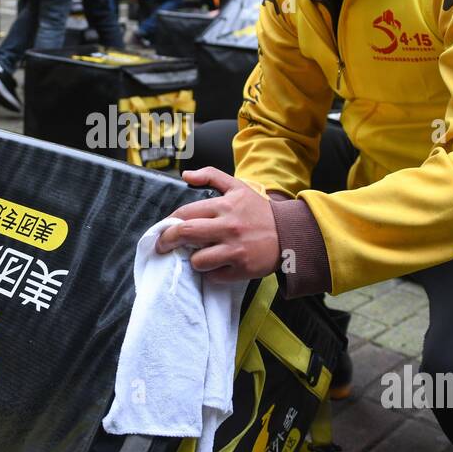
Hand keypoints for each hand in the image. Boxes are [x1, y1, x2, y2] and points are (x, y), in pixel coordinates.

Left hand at [156, 167, 278, 283]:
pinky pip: (214, 276)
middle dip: (167, 241)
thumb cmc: (260, 211)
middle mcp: (228, 227)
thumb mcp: (238, 187)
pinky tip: (217, 265)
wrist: (289, 233)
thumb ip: (211, 176)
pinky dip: (211, 273)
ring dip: (194, 260)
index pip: (185, 213)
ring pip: (197, 260)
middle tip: (163, 246)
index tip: (165, 228)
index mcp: (224, 206)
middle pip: (185, 234)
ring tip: (200, 255)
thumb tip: (186, 175)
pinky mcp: (242, 269)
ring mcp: (235, 249)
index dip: (169, 222)